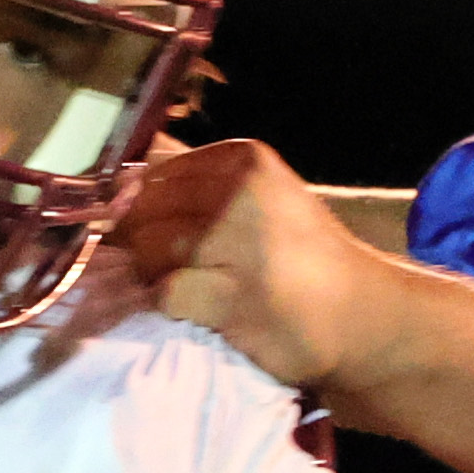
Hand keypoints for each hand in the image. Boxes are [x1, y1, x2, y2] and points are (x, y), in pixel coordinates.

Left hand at [120, 139, 394, 390]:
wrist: (357, 313)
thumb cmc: (299, 254)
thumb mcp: (256, 197)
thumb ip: (195, 183)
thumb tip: (116, 185)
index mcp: (244, 159)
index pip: (153, 168)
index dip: (133, 199)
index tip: (141, 225)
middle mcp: (240, 193)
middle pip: (144, 208)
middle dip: (137, 239)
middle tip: (159, 263)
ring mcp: (238, 246)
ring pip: (148, 249)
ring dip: (150, 272)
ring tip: (183, 283)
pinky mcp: (232, 297)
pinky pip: (165, 293)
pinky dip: (165, 302)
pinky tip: (192, 306)